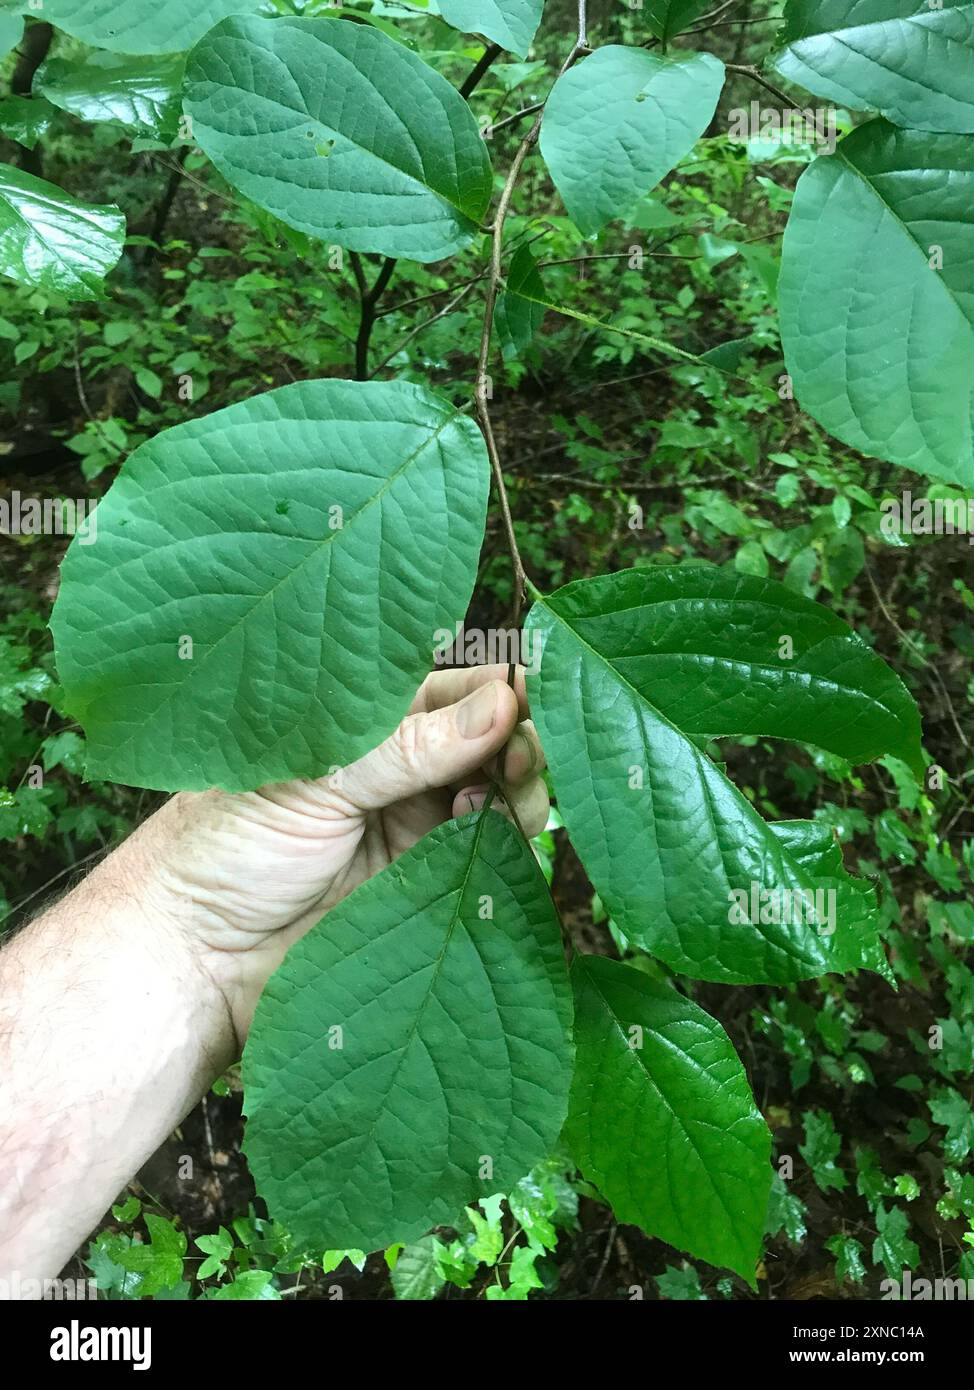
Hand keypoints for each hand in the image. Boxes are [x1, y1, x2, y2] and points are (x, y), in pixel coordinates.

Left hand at [136, 665, 547, 1048]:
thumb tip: (502, 706)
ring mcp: (415, 826)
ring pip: (499, 795)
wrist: (194, 961)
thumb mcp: (312, 781)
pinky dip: (510, 842)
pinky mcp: (427, 887)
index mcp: (360, 721)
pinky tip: (495, 832)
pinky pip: (489, 856)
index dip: (497, 686)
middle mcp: (396, 769)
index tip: (531, 692)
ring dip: (520, 789)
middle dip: (519, 738)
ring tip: (504, 797)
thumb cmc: (225, 848)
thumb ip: (406, 749)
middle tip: (523, 753)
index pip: (449, 688)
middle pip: (488, 738)